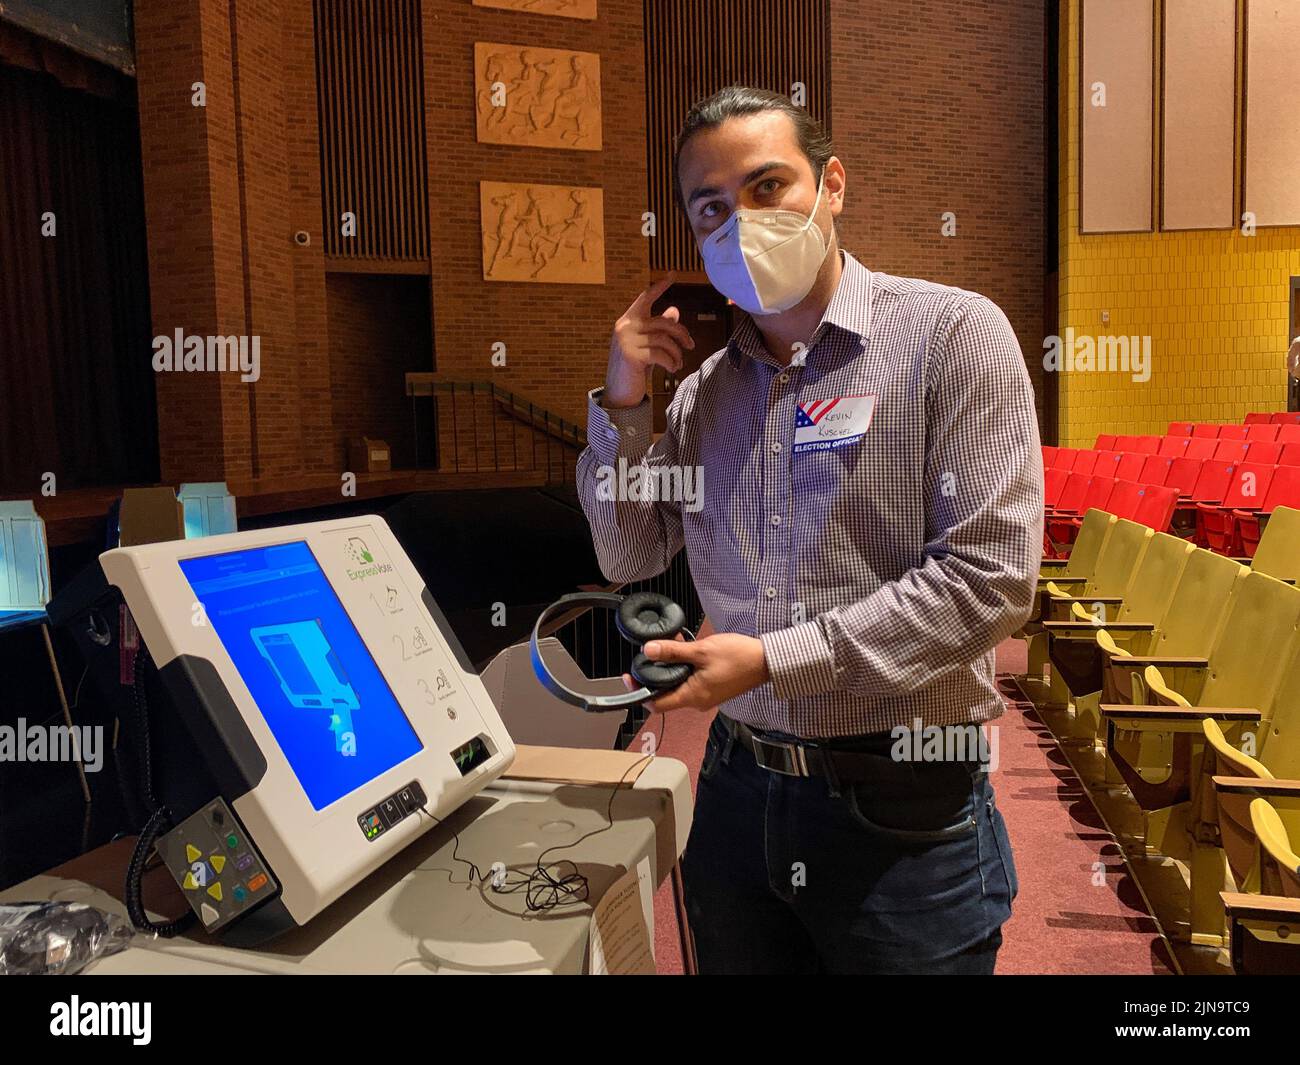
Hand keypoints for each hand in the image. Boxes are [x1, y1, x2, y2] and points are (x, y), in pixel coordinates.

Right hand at [603, 273, 695, 407]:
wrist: (619, 393)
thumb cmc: (634, 368)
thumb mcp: (647, 345)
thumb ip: (658, 329)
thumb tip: (674, 311)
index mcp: (627, 321)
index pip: (645, 298)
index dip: (659, 287)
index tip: (673, 274)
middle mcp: (625, 326)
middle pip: (664, 322)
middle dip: (681, 334)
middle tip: (691, 345)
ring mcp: (627, 340)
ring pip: (664, 340)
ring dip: (677, 353)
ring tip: (678, 363)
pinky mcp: (632, 355)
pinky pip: (661, 354)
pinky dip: (671, 362)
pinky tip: (672, 369)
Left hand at [622, 632, 768, 712]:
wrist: (766, 661)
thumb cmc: (738, 657)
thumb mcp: (701, 651)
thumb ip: (673, 652)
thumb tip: (648, 651)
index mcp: (693, 697)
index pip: (656, 704)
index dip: (640, 692)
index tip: (631, 677)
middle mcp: (697, 702)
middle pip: (665, 694)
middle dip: (655, 674)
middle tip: (650, 654)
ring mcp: (705, 697)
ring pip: (678, 685)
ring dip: (671, 668)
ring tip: (670, 646)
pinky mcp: (712, 689)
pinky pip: (691, 682)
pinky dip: (684, 668)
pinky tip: (686, 650)